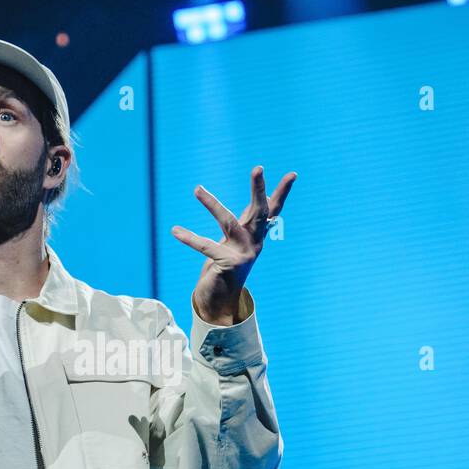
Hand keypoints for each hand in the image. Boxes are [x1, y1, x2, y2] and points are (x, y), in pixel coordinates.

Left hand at [170, 165, 295, 324]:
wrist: (220, 301)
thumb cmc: (225, 266)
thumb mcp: (236, 241)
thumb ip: (246, 221)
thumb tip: (263, 199)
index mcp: (257, 235)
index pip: (272, 209)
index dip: (282, 192)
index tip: (293, 174)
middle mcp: (254, 243)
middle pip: (260, 211)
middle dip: (258, 189)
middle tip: (258, 168)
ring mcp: (243, 254)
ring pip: (228, 222)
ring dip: (212, 204)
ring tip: (197, 189)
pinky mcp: (228, 264)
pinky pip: (206, 246)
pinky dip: (189, 238)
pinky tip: (175, 231)